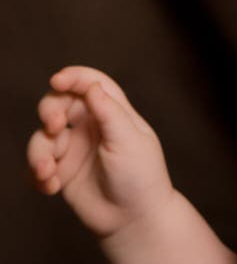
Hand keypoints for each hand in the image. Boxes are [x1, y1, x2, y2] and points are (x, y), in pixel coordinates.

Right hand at [27, 65, 175, 238]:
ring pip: (41, 137)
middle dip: (48, 111)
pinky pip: (36, 165)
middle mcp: (90, 127)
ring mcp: (74, 149)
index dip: (73, 77)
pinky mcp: (61, 171)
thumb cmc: (141, 176)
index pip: (90, 84)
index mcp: (112, 113)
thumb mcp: (129, 141)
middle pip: (58, 104)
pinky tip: (51, 187)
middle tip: (53, 126)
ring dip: (39, 152)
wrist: (134, 218)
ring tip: (48, 171)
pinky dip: (37, 174)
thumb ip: (110, 113)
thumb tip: (93, 86)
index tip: (57, 81)